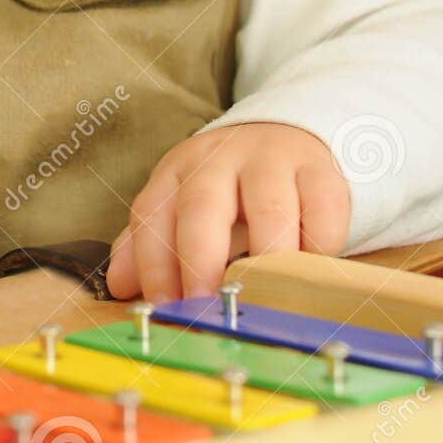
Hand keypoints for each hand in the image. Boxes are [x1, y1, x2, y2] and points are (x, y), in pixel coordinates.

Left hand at [105, 121, 350, 303]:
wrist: (284, 135)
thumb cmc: (226, 188)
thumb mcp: (180, 206)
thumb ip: (150, 245)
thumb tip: (120, 287)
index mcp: (177, 171)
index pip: (152, 214)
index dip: (153, 263)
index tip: (164, 307)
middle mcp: (218, 159)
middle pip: (202, 206)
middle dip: (200, 261)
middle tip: (208, 306)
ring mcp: (271, 160)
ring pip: (269, 207)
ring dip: (266, 257)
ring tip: (264, 297)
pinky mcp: (319, 170)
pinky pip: (322, 210)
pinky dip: (317, 247)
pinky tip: (310, 272)